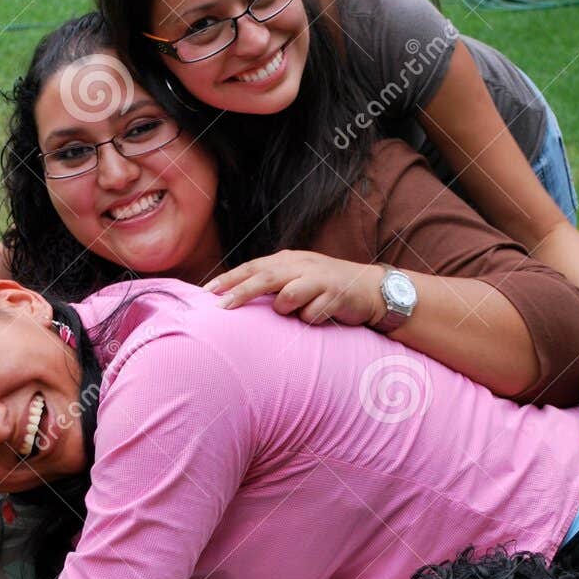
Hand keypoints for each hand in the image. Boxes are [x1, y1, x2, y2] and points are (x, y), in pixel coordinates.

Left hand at [205, 252, 387, 326]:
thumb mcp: (298, 279)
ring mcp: (320, 278)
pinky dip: (311, 319)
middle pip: (265, 277)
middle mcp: (302, 265)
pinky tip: (320, 316)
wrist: (372, 289)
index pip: (253, 266)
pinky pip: (312, 313)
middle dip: (241, 292)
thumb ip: (272, 284)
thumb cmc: (327, 288)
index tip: (207, 292)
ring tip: (295, 313)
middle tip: (220, 308)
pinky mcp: (337, 295)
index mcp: (289, 260)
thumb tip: (237, 297)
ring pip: (288, 296)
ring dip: (285, 309)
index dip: (230, 278)